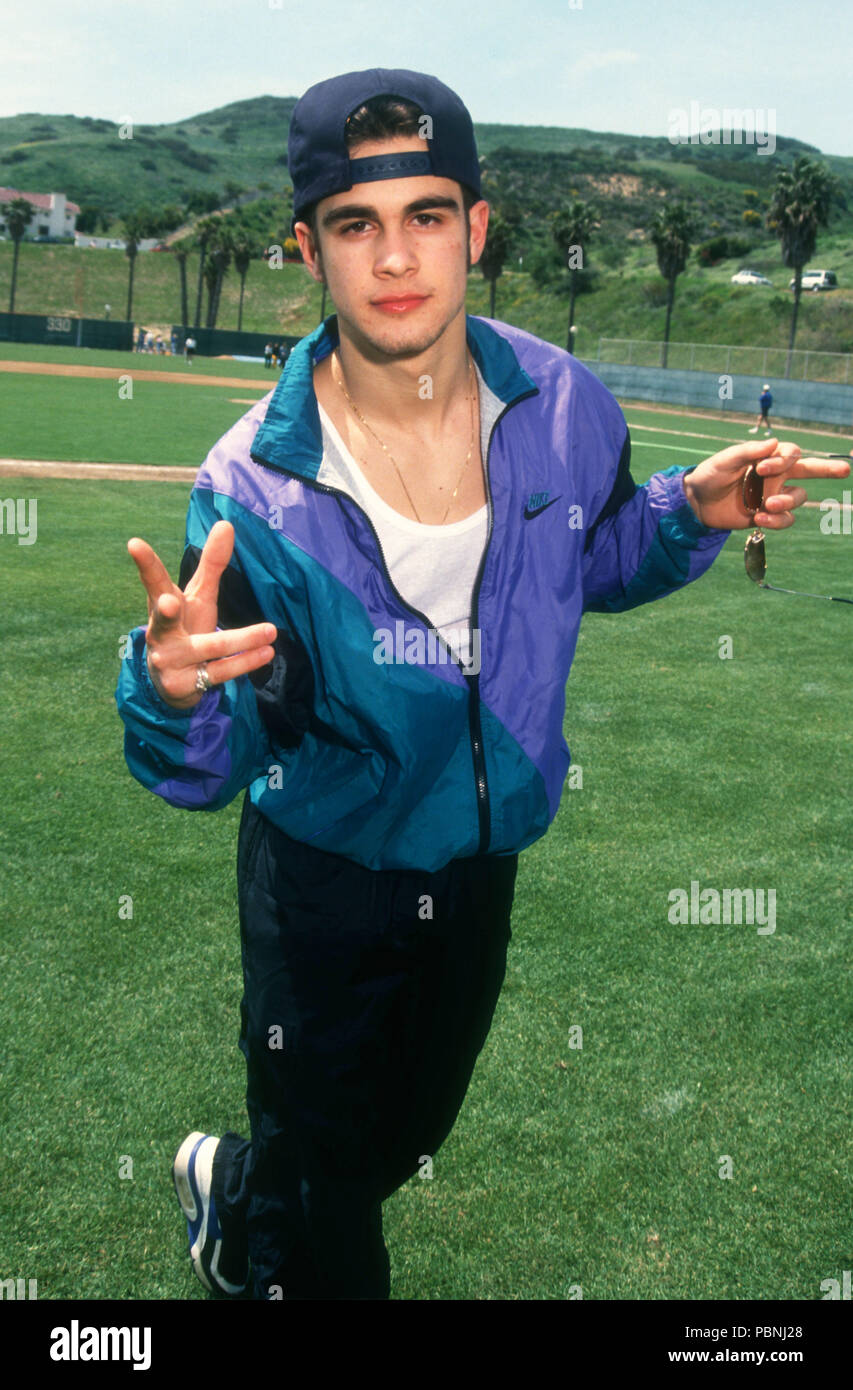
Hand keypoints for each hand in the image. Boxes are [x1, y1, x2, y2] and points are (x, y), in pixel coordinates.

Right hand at [127, 520, 276, 709]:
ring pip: (209, 647)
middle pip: (164, 619)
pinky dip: (246, 661)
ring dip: (242, 639)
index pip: (153, 581)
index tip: (134, 544)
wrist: (171, 684)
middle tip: (168, 602)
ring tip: (270, 630)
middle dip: (165, 612)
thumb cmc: (186, 629)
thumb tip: (226, 523)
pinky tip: (267, 652)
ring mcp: (169, 661)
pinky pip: (220, 671)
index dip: (145, 563)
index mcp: (161, 606)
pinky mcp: (184, 685)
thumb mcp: (198, 597)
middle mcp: (160, 633)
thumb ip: (212, 564)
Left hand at [682, 438, 850, 530]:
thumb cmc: (711, 475)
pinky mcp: (768, 515)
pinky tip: (760, 518)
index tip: (761, 469)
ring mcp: (774, 496)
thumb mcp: (725, 461)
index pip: (792, 454)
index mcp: (768, 458)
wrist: (697, 502)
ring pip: (799, 498)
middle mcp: (777, 476)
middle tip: (845, 469)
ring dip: (788, 502)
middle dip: (828, 469)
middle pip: (810, 470)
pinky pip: (786, 519)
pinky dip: (778, 520)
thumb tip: (773, 443)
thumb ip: (748, 452)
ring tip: (767, 505)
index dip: (784, 461)